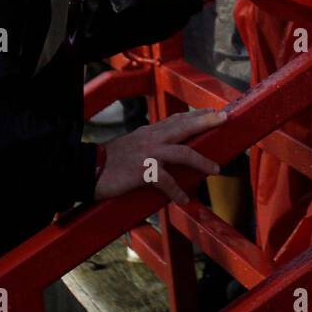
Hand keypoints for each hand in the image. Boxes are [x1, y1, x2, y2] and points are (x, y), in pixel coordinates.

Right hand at [94, 109, 224, 204]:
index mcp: (148, 132)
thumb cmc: (108, 161)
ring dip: (201, 160)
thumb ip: (148, 144)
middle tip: (225, 118)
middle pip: (184, 126)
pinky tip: (183, 200)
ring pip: (182, 151)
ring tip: (215, 168)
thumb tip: (163, 150)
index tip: (213, 112)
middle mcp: (151, 138)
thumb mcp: (131, 145)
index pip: (177, 119)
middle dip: (206, 121)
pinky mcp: (143, 170)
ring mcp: (148, 153)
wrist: (87, 169)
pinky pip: (166, 180)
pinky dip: (176, 191)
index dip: (196, 115)